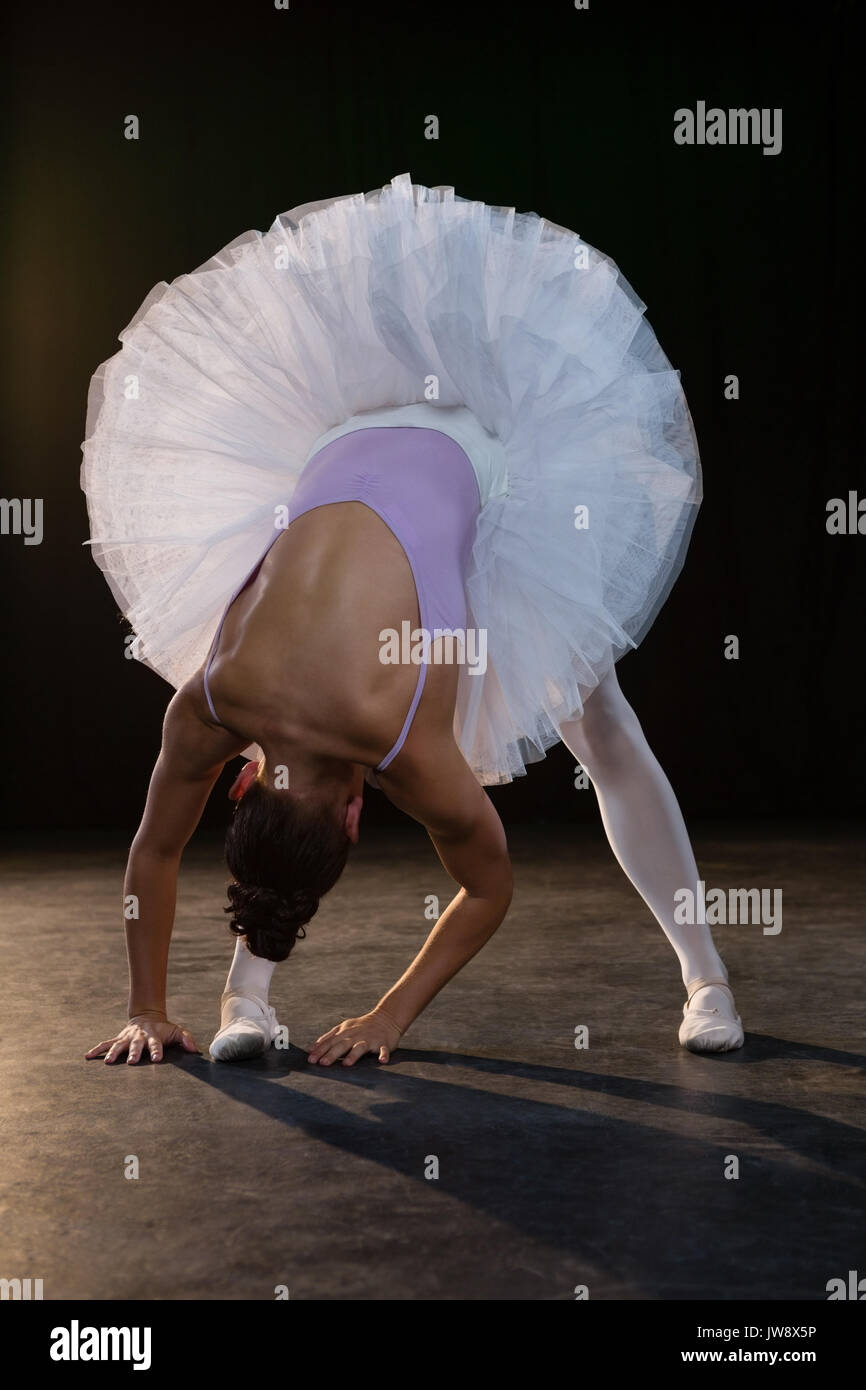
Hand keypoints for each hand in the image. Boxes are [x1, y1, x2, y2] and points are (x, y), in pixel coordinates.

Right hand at [85, 1016, 199, 1064]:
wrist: (148, 1017)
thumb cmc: (163, 1029)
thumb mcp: (176, 1031)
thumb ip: (186, 1039)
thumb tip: (194, 1050)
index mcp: (153, 1036)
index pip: (156, 1044)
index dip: (156, 1050)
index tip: (157, 1058)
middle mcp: (138, 1036)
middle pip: (136, 1045)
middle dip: (134, 1053)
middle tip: (131, 1062)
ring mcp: (127, 1037)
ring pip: (118, 1044)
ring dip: (113, 1053)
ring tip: (107, 1062)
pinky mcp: (118, 1039)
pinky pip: (106, 1044)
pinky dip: (96, 1049)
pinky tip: (87, 1056)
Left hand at [307, 1009, 402, 1066]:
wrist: (386, 1018)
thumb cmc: (360, 1027)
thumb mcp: (343, 1029)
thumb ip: (328, 1038)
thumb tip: (310, 1050)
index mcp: (345, 1032)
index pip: (330, 1041)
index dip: (320, 1050)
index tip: (310, 1060)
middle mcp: (356, 1035)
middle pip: (342, 1045)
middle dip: (332, 1054)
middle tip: (322, 1063)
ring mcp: (370, 1039)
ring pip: (360, 1047)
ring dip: (353, 1055)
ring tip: (346, 1064)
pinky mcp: (383, 1043)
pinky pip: (383, 1049)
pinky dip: (383, 1054)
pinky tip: (382, 1061)